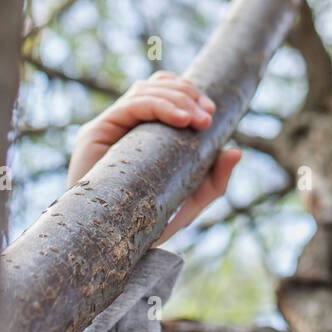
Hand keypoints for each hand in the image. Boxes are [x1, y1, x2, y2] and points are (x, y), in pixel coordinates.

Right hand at [66, 71, 241, 246]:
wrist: (112, 245)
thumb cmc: (148, 224)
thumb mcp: (191, 200)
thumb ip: (214, 179)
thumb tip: (236, 150)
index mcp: (142, 132)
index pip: (162, 91)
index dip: (188, 92)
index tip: (212, 113)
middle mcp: (124, 125)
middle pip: (155, 86)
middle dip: (187, 95)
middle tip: (207, 118)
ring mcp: (109, 127)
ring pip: (144, 91)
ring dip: (177, 99)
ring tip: (197, 121)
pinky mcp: (95, 133)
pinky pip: (130, 106)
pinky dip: (159, 106)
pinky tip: (181, 120)